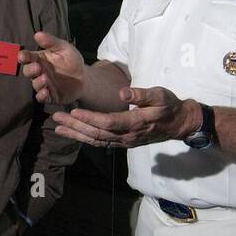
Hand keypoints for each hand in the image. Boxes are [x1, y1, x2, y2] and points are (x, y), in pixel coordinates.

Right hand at [19, 31, 84, 103]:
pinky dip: (42, 95)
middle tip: (37, 67)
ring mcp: (43, 84)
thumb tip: (37, 34)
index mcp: (39, 59)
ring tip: (45, 79)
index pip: (27, 57)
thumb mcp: (63, 48)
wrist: (84, 78)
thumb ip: (51, 42)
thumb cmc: (72, 60)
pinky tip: (46, 92)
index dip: (23, 56)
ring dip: (38, 82)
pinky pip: (42, 97)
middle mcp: (39, 72)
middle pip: (28, 71)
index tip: (23, 56)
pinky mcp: (50, 96)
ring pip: (35, 84)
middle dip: (30, 70)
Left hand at [52, 86, 200, 147]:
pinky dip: (85, 139)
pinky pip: (101, 143)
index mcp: (135, 123)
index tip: (73, 111)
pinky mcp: (122, 143)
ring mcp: (124, 142)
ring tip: (58, 128)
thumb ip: (141, 94)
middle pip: (97, 133)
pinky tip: (73, 134)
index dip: (89, 118)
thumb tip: (123, 93)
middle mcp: (127, 136)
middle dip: (75, 126)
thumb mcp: (160, 95)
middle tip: (56, 119)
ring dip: (76, 134)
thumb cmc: (169, 105)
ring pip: (96, 140)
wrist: (179, 123)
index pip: (108, 122)